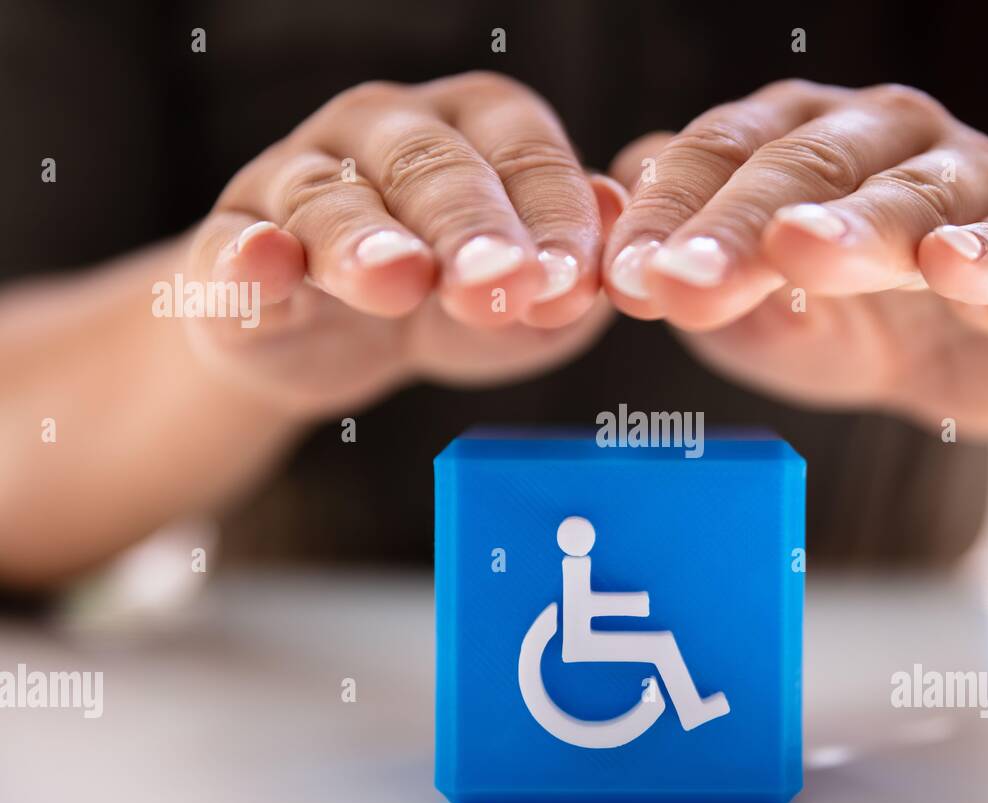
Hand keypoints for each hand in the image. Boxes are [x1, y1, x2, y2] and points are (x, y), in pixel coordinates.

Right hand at [183, 72, 622, 415]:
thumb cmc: (449, 307)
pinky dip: (245, 258)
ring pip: (329, 198)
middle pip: (430, 166)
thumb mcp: (529, 301)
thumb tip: (614, 215)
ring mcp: (297, 180)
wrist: (334, 345)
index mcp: (473, 128)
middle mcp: (382, 131)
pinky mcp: (228, 245)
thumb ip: (574, 270)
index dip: (552, 219)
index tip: (570, 284)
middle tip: (500, 284)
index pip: (525, 155)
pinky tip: (264, 264)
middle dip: (469, 227)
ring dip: (363, 238)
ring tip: (398, 279)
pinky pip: (231, 247)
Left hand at [603, 80, 987, 436]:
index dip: (667, 215)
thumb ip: (688, 264)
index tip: (624, 280)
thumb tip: (605, 213)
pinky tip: (950, 266)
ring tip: (800, 252)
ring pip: (906, 196)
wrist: (970, 363)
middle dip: (736, 227)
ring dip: (850, 228)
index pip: (719, 156)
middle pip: (801, 169)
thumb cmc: (844, 321)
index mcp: (799, 139)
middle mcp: (883, 138)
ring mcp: (971, 183)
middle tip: (682, 281)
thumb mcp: (749, 306)